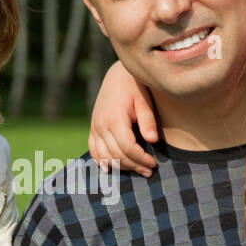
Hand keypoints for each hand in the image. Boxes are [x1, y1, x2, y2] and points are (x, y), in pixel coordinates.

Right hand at [88, 60, 157, 175]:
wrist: (117, 74)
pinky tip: (110, 168)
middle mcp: (101, 125)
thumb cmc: (134, 86)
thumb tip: (152, 140)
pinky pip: (93, 150)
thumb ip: (148, 121)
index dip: (141, 159)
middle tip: (149, 171)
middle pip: (117, 155)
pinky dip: (100, 161)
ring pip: (104, 156)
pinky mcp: (93, 127)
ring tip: (137, 169)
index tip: (153, 164)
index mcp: (115, 119)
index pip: (128, 148)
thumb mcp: (144, 100)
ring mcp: (95, 127)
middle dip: (134, 166)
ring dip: (120, 166)